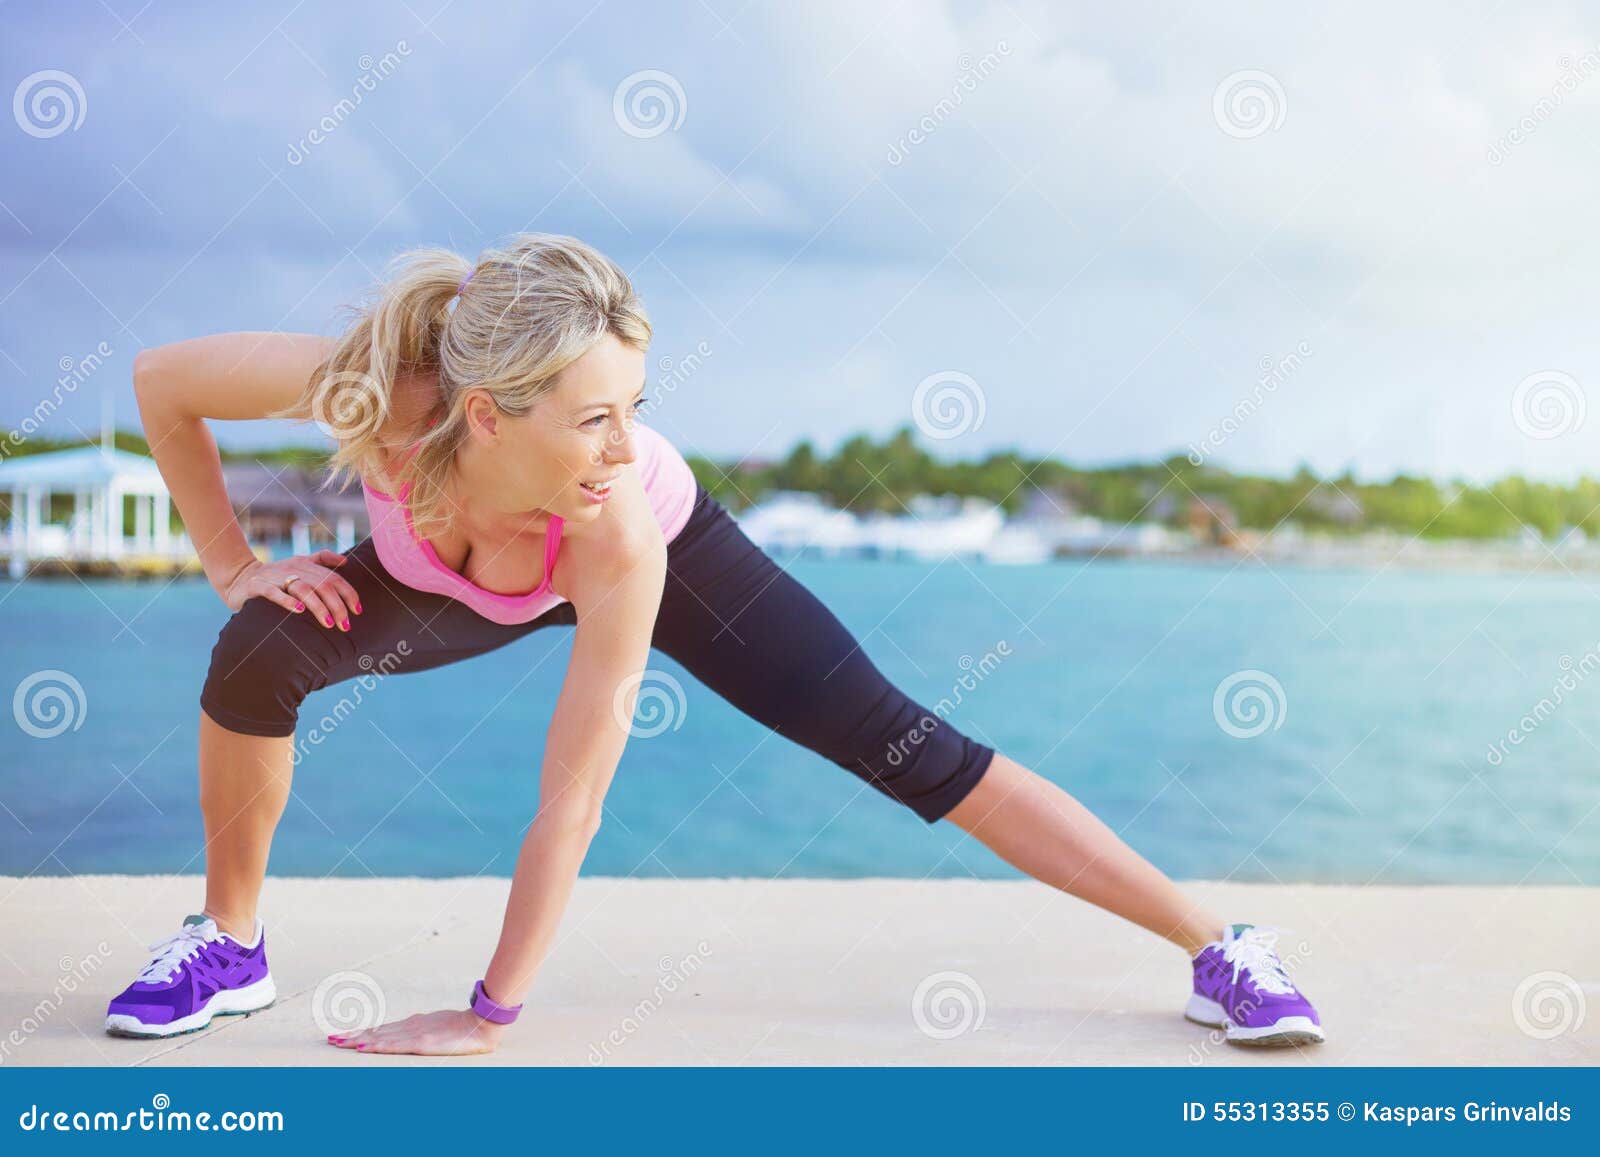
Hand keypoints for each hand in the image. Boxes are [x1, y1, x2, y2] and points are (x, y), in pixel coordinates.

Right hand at [222, 551, 361, 628]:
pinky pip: (273, 592)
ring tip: (329, 623)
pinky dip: (287, 600)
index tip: (358, 611)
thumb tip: (346, 562)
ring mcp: (275, 576)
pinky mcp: (257, 586)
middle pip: (323, 585)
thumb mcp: (300, 563)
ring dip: (318, 606)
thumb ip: (323, 560)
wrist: (239, 577)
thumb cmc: (276, 575)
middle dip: (337, 606)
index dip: (348, 594)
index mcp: (306, 564)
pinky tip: (299, 610)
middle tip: (345, 625)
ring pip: (303, 589)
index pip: (334, 578)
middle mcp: (294, 568)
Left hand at [326, 1009, 505, 1055]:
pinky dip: (375, 1046)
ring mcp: (413, 1035)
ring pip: (378, 1037)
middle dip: (351, 1036)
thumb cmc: (461, 1027)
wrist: (479, 1024)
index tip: (342, 1035)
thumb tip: (407, 1035)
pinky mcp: (420, 1043)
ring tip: (337, 1042)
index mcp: (412, 1025)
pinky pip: (393, 1045)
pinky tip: (362, 1047)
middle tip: (330, 1038)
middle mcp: (408, 1027)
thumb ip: (420, 1030)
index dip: (360, 1032)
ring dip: (356, 1040)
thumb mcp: (436, 1027)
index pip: (381, 1029)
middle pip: (374, 1032)